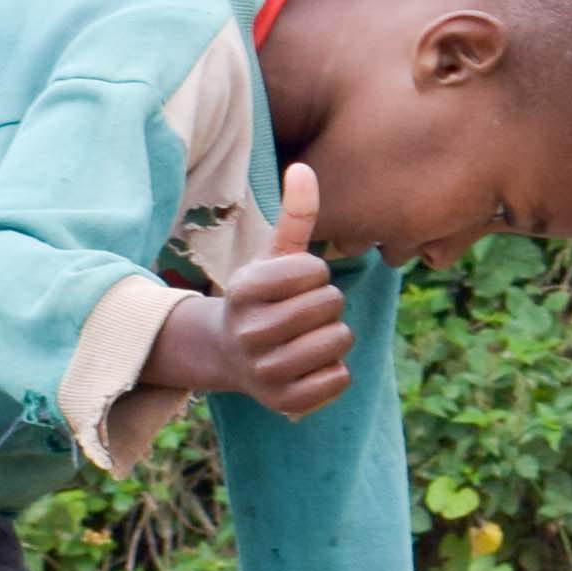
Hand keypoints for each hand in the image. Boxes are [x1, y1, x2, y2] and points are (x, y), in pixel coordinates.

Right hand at [160, 165, 355, 416]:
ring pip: (340, 340)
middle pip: (332, 305)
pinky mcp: (285, 402)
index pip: (315, 270)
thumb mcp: (275, 255)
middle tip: (300, 313)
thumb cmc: (264, 297)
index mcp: (244, 289)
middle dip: (327, 304)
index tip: (293, 283)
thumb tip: (304, 168)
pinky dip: (334, 369)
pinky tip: (307, 365)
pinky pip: (340, 377)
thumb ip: (295, 214)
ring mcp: (264, 371)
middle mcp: (248, 332)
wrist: (231, 355)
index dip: (315, 274)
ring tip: (304, 337)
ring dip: (334, 336)